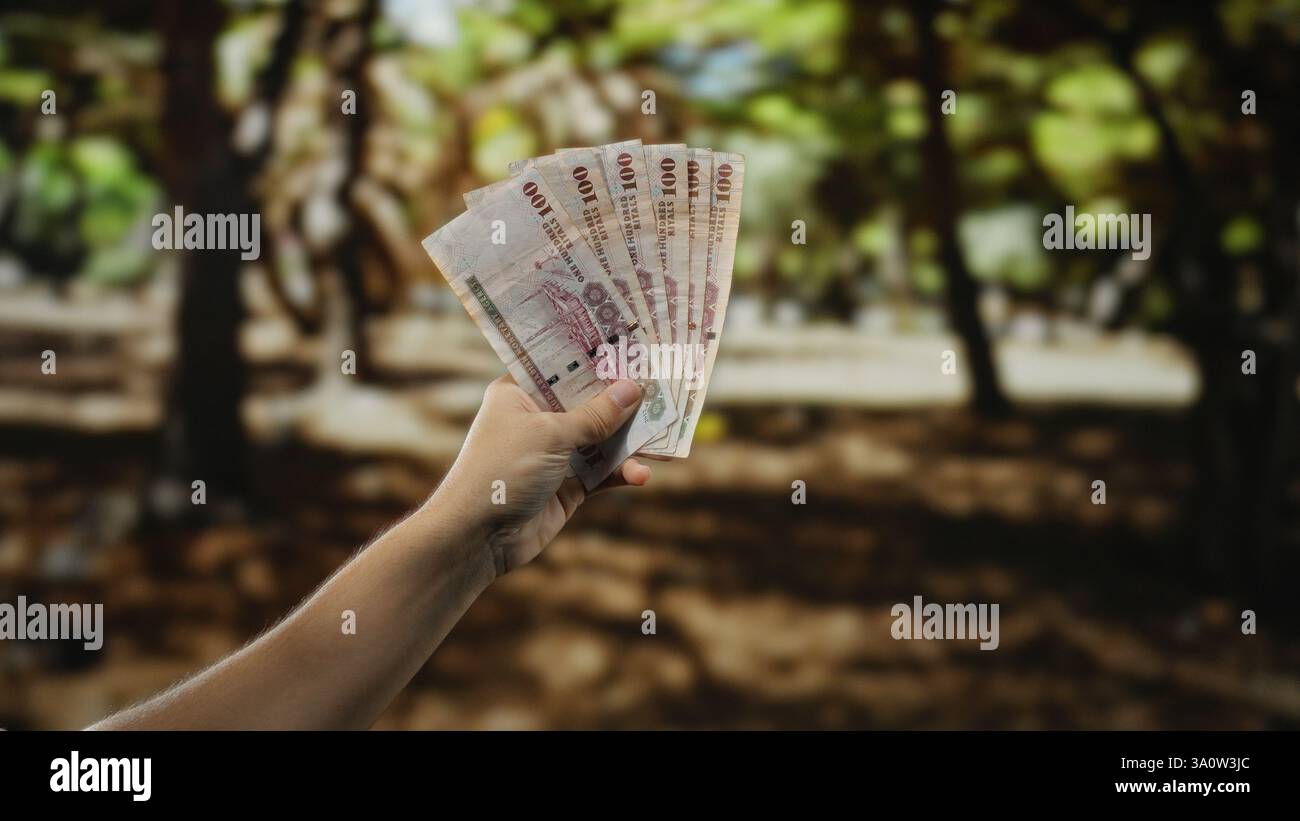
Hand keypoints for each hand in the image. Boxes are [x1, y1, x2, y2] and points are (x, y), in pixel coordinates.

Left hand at [427, 375, 651, 577]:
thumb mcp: (551, 434)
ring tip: (663, 444)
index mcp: (520, 393)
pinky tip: (642, 475)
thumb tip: (632, 388)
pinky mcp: (567, 486)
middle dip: (624, 403)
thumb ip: (595, 415)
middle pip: (589, 403)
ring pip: (601, 440)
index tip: (633, 350)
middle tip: (663, 392)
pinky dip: (622, 472)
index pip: (563, 367)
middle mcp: (537, 419)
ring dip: (630, 443)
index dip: (596, 359)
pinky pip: (601, 473)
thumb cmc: (502, 470)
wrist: (477, 536)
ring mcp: (553, 453)